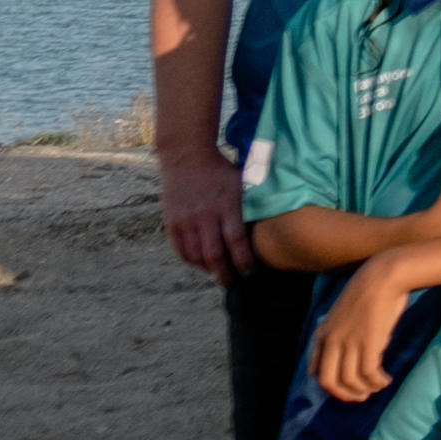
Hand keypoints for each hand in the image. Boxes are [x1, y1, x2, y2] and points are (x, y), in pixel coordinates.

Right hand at [161, 143, 248, 282]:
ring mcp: (186, 220)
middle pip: (214, 254)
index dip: (243, 260)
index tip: (250, 272)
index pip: (237, 241)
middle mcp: (204, 215)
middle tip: (233, 283)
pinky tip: (201, 264)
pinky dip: (191, 261)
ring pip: (196, 255)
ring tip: (218, 275)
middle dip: (225, 273)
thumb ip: (250, 206)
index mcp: (226, 205)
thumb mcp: (242, 184)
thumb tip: (269, 227)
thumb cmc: (221, 171)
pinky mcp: (171, 221)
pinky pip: (180, 249)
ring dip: (207, 269)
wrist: (186, 157)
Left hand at [311, 261, 420, 403]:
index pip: (316, 371)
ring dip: (365, 389)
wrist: (382, 278)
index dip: (330, 385)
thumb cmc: (368, 293)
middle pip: (329, 382)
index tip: (346, 388)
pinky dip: (378, 381)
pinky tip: (386, 380)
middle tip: (361, 396)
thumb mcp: (343, 315)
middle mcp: (331, 341)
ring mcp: (349, 343)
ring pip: (351, 380)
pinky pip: (370, 373)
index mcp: (322, 335)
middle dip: (345, 394)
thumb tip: (354, 356)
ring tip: (377, 386)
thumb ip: (341, 335)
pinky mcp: (368, 343)